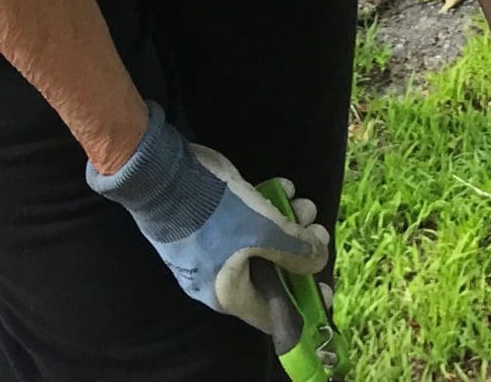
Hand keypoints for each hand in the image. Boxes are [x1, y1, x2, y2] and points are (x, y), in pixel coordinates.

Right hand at [86, 104, 328, 322]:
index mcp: (230, 294)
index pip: (272, 313)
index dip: (303, 303)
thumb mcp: (264, 231)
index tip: (325, 287)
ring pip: (262, 243)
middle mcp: (220, 279)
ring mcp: (214, 250)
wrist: (165, 176)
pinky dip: (267, 207)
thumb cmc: (216, 212)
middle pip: (271, 273)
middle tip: (316, 228)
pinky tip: (283, 186)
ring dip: (287, 223)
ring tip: (301, 201)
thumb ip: (295, 251)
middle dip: (298, 250)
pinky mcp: (211, 224)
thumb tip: (319, 261)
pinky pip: (246, 223)